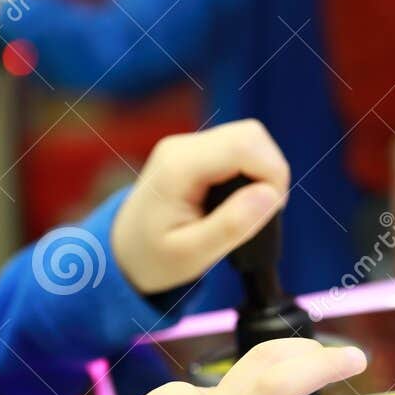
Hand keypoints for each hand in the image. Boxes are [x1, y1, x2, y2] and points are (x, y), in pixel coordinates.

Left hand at [110, 121, 290, 295]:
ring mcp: (186, 146)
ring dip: (261, 171)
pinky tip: (238, 201)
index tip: (270, 211)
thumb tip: (270, 195)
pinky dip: (250, 171)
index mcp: (179, 167)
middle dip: (270, 172)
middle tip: (262, 212)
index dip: (272, 175)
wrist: (123, 253)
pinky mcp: (194, 152)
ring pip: (249, 139)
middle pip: (251, 135)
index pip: (246, 146)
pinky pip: (237, 148)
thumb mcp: (191, 255)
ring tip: (250, 210)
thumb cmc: (153, 259)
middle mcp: (182, 147)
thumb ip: (231, 226)